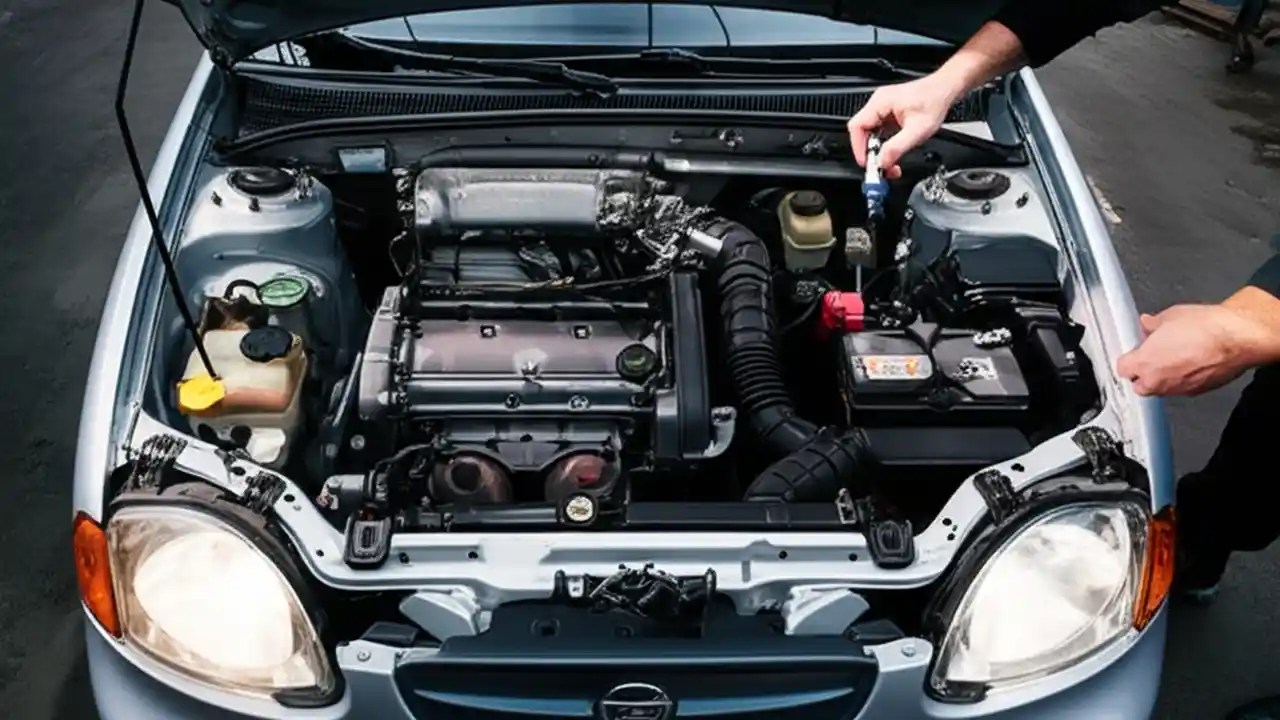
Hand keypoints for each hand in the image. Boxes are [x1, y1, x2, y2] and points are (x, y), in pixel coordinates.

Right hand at [847, 73, 962, 178]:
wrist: (945, 90)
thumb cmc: (934, 102)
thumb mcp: (918, 130)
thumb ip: (897, 148)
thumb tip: (883, 162)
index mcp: (880, 102)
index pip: (856, 127)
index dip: (858, 147)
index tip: (867, 163)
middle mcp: (878, 103)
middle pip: (861, 133)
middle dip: (870, 152)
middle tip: (881, 167)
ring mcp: (882, 108)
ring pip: (870, 134)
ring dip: (877, 150)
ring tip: (890, 161)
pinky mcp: (888, 114)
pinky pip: (878, 132)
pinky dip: (883, 145)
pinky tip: (893, 151)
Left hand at [1116, 293, 1279, 395]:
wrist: (1237, 339)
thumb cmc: (1205, 327)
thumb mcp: (1170, 316)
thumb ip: (1152, 324)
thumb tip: (1147, 323)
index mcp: (1144, 363)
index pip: (1122, 369)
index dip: (1129, 359)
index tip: (1134, 351)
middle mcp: (1158, 381)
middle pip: (1139, 385)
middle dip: (1143, 373)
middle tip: (1152, 356)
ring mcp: (1177, 389)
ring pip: (1160, 389)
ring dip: (1162, 377)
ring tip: (1175, 358)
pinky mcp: (1196, 392)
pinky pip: (1181, 388)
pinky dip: (1182, 379)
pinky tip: (1191, 364)